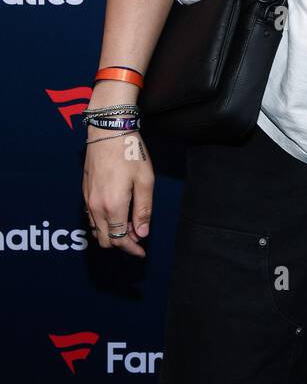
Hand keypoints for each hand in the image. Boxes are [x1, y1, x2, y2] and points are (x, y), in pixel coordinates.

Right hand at [83, 132, 153, 257]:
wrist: (108, 131)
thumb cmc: (130, 153)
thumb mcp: (145, 180)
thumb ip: (143, 209)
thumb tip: (142, 233)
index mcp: (112, 206)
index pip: (120, 239)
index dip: (131, 249)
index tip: (141, 252)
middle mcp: (96, 207)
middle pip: (105, 239)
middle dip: (121, 243)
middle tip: (138, 237)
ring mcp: (87, 199)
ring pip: (96, 229)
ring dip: (111, 233)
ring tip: (129, 226)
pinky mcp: (84, 191)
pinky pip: (91, 217)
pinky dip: (102, 223)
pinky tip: (115, 213)